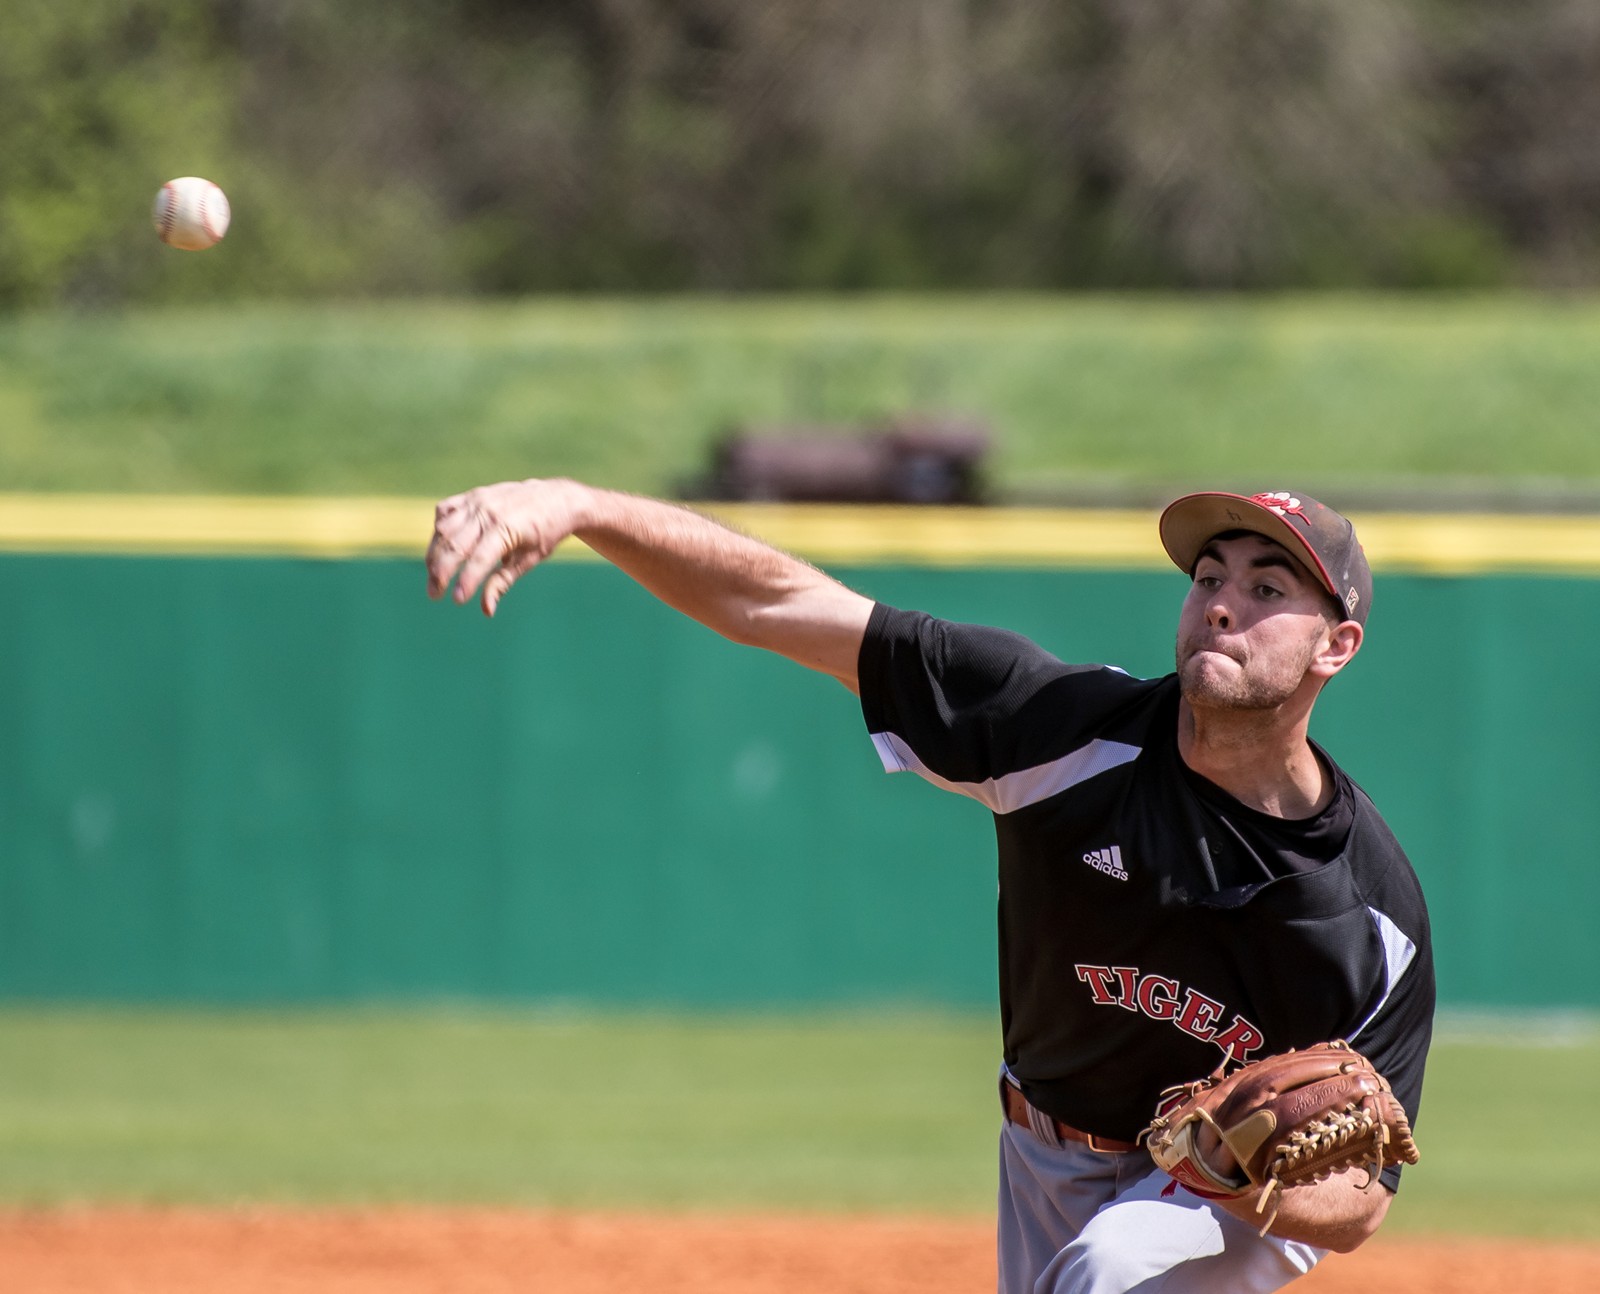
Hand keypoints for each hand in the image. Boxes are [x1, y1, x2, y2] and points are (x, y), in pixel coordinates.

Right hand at [425, 478, 588, 615]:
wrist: (557, 498)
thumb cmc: (546, 533)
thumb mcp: (530, 560)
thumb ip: (503, 583)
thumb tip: (486, 610)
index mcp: (506, 528)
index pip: (479, 559)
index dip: (466, 581)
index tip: (457, 600)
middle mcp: (488, 512)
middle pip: (455, 545)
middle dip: (440, 573)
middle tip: (433, 595)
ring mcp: (478, 500)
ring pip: (444, 529)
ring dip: (434, 554)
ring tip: (433, 576)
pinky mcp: (472, 495)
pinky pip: (445, 510)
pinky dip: (438, 530)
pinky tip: (440, 547)